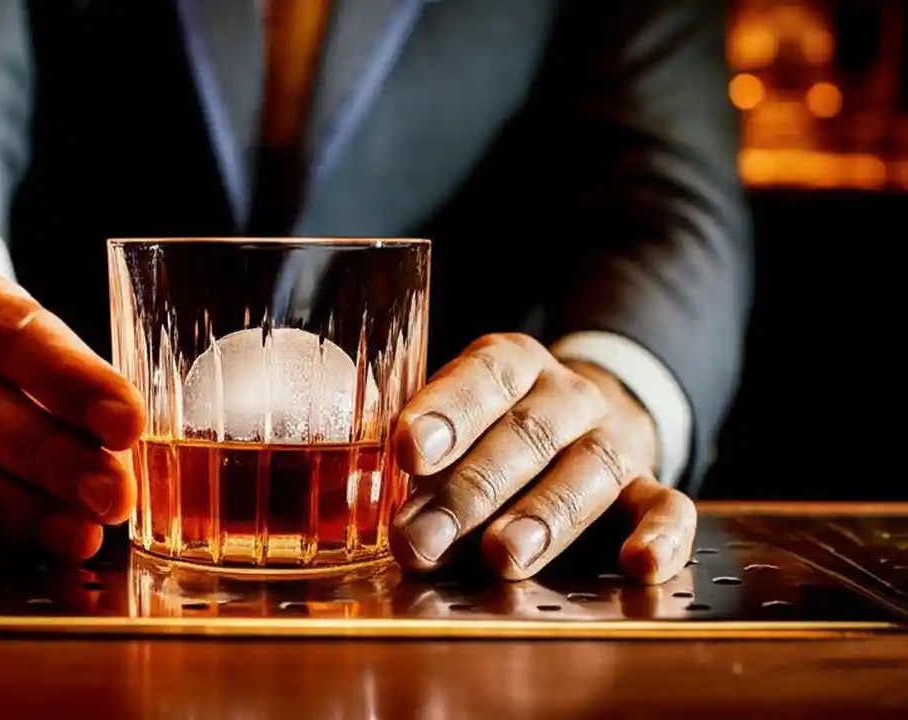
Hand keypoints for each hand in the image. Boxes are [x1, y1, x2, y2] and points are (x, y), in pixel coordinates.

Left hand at [389, 333, 694, 582]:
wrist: (582, 419)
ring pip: (588, 471)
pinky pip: (668, 507)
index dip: (447, 411)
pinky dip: (662, 536)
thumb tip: (364, 503)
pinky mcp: (649, 485)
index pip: (483, 377)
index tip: (408, 449)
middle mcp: (567, 395)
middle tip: (421, 537)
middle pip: (524, 436)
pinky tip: (640, 565)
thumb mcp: (454, 418)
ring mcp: (613, 439)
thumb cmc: (491, 427)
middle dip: (468, 491)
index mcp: (512, 364)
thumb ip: (418, 453)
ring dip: (543, 518)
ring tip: (502, 556)